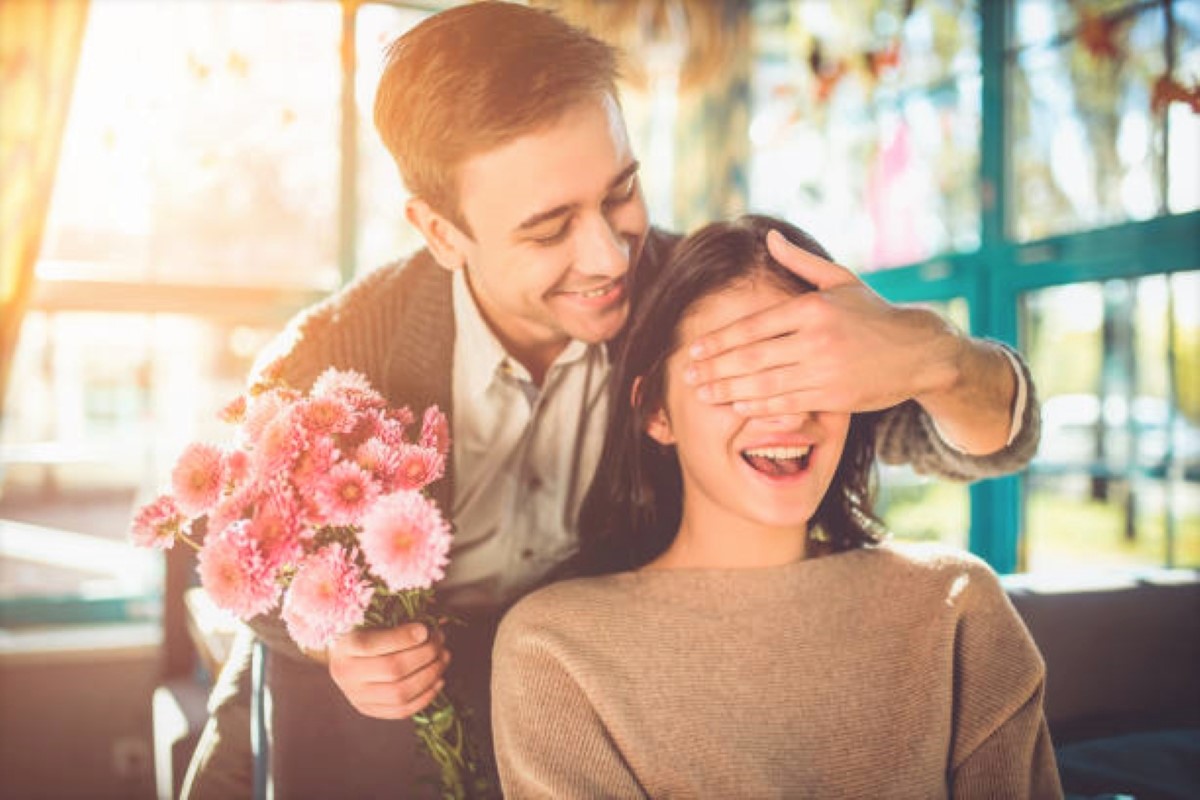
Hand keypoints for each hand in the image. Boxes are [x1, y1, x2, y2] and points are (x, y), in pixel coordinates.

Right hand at [327, 622, 449, 719]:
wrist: (344, 658)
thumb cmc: (363, 632)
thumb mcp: (370, 619)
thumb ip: (395, 620)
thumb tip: (428, 628)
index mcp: (343, 646)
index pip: (371, 644)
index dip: (403, 638)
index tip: (424, 629)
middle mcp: (345, 674)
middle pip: (392, 669)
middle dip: (424, 654)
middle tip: (439, 641)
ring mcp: (357, 696)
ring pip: (400, 692)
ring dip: (430, 674)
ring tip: (443, 658)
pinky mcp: (369, 710)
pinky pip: (402, 710)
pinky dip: (426, 695)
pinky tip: (438, 680)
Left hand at [684, 228, 962, 416]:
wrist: (921, 352)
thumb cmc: (875, 313)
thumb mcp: (841, 280)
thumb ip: (799, 263)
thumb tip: (767, 238)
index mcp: (811, 308)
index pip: (753, 326)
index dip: (718, 340)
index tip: (693, 350)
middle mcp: (815, 339)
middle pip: (751, 357)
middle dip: (715, 368)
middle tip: (688, 376)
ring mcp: (825, 371)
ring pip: (764, 383)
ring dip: (728, 390)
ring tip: (703, 394)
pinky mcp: (835, 397)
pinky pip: (788, 403)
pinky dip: (759, 406)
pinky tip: (737, 405)